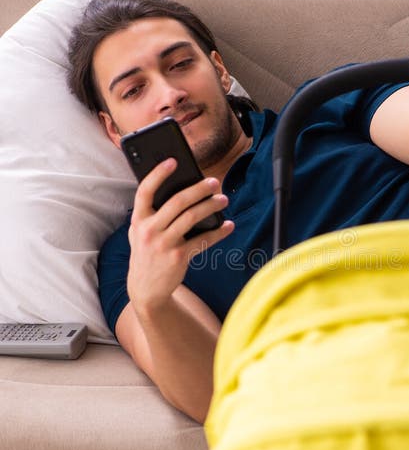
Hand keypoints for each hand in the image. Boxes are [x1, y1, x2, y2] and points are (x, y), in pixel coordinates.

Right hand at [126, 158, 233, 313]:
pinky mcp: (179, 257)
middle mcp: (149, 230)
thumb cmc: (146, 252)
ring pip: (192, 217)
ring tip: (223, 200)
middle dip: (198, 189)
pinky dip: (219, 232)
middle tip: (214, 182)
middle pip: (177, 201)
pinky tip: (228, 226)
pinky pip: (203, 240)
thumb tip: (180, 189)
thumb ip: (151, 213)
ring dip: (211, 206)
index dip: (158, 174)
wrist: (146, 288)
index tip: (174, 161)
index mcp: (138, 219)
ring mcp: (164, 244)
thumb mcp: (139, 232)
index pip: (145, 190)